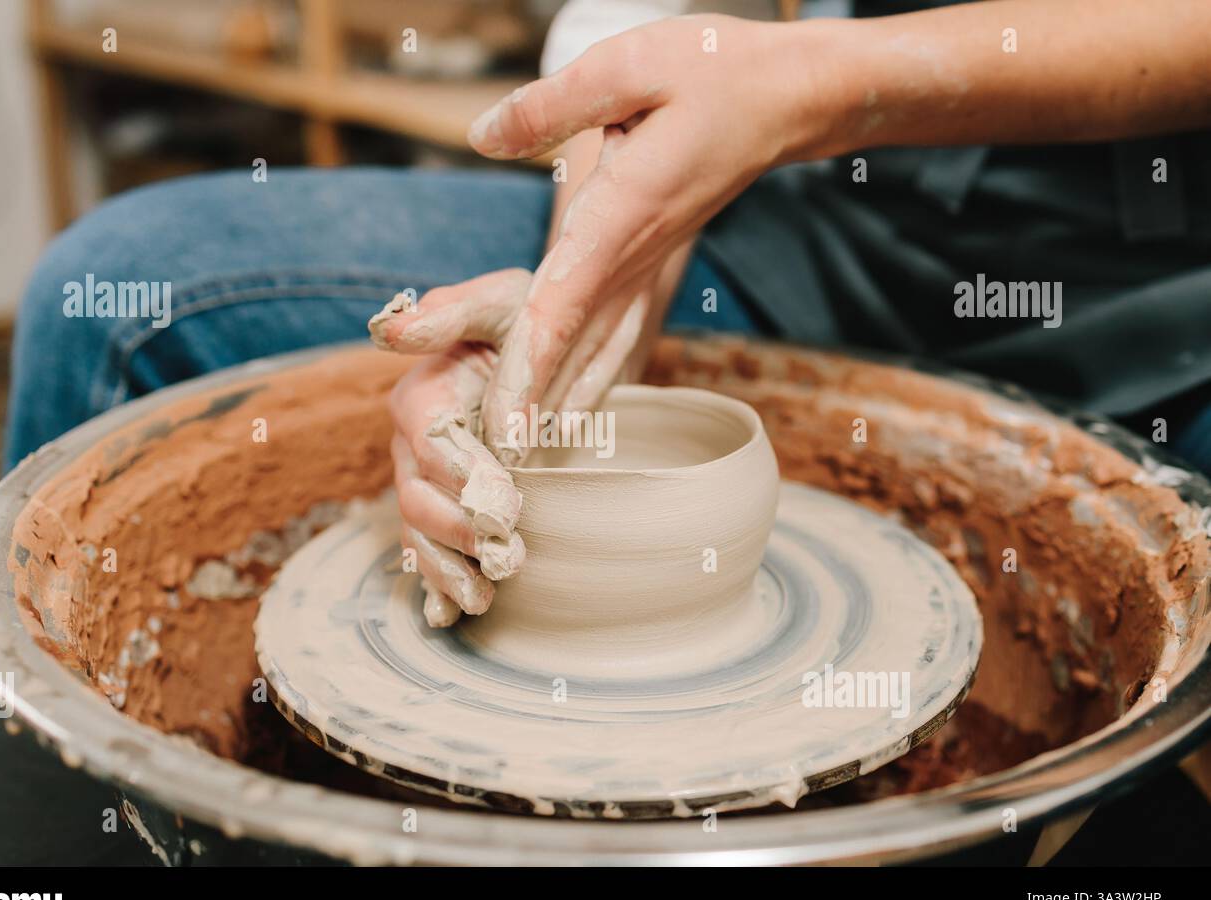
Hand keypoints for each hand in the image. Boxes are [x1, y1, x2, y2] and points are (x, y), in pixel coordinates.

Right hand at [370, 270, 529, 626]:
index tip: (508, 502)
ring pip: (421, 532)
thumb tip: (387, 330)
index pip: (429, 441)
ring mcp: (428, 480)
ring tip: (483, 598)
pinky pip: (431, 550)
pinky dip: (438, 584)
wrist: (552, 349)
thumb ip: (450, 314)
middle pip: (419, 496)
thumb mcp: (501, 301)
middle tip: (507, 555)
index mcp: (422, 393)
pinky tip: (450, 616)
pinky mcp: (450, 505)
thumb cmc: (528, 318)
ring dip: (447, 569)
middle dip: (459, 531)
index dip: (463, 474)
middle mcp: (415, 442)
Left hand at [464, 14, 841, 463]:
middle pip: (575, 345)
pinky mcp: (654, 267)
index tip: (507, 425)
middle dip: (533, 406)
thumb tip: (483, 135)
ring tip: (529, 456)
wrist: (788, 100)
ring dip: (565, 407)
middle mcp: (635, 258)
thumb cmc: (718, 74)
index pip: (565, 302)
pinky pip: (620, 338)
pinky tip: (576, 409)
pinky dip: (593, 380)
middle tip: (496, 461)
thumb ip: (554, 105)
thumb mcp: (632, 66)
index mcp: (624, 214)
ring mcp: (649, 269)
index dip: (531, 366)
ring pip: (603, 353)